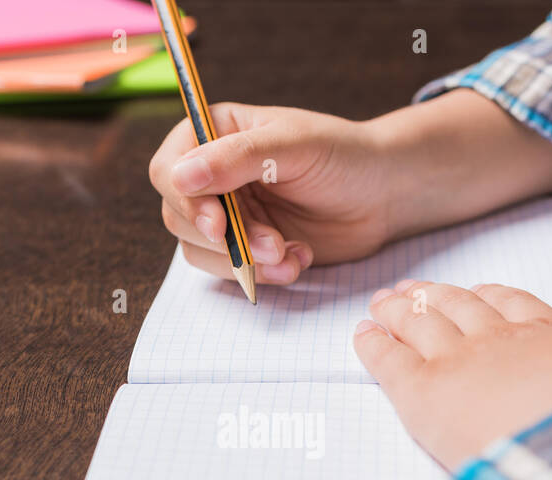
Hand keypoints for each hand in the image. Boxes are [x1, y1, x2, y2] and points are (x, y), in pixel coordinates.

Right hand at [148, 103, 393, 284]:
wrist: (382, 195)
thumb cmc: (342, 156)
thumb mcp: (293, 145)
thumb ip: (237, 158)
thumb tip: (180, 177)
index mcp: (215, 134)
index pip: (169, 170)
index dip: (185, 201)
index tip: (217, 224)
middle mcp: (212, 174)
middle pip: (178, 217)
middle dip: (226, 239)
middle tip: (274, 244)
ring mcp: (227, 214)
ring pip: (200, 251)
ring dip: (244, 262)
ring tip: (291, 254)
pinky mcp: (246, 248)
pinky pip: (230, 271)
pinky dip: (262, 274)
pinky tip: (299, 258)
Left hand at [353, 281, 551, 470]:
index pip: (514, 306)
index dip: (492, 299)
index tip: (479, 294)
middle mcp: (501, 341)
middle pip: (459, 308)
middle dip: (435, 297)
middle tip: (412, 290)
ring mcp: (460, 363)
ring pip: (421, 324)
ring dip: (399, 311)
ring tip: (381, 304)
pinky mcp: (425, 396)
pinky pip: (390, 361)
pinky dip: (373, 345)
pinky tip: (362, 336)